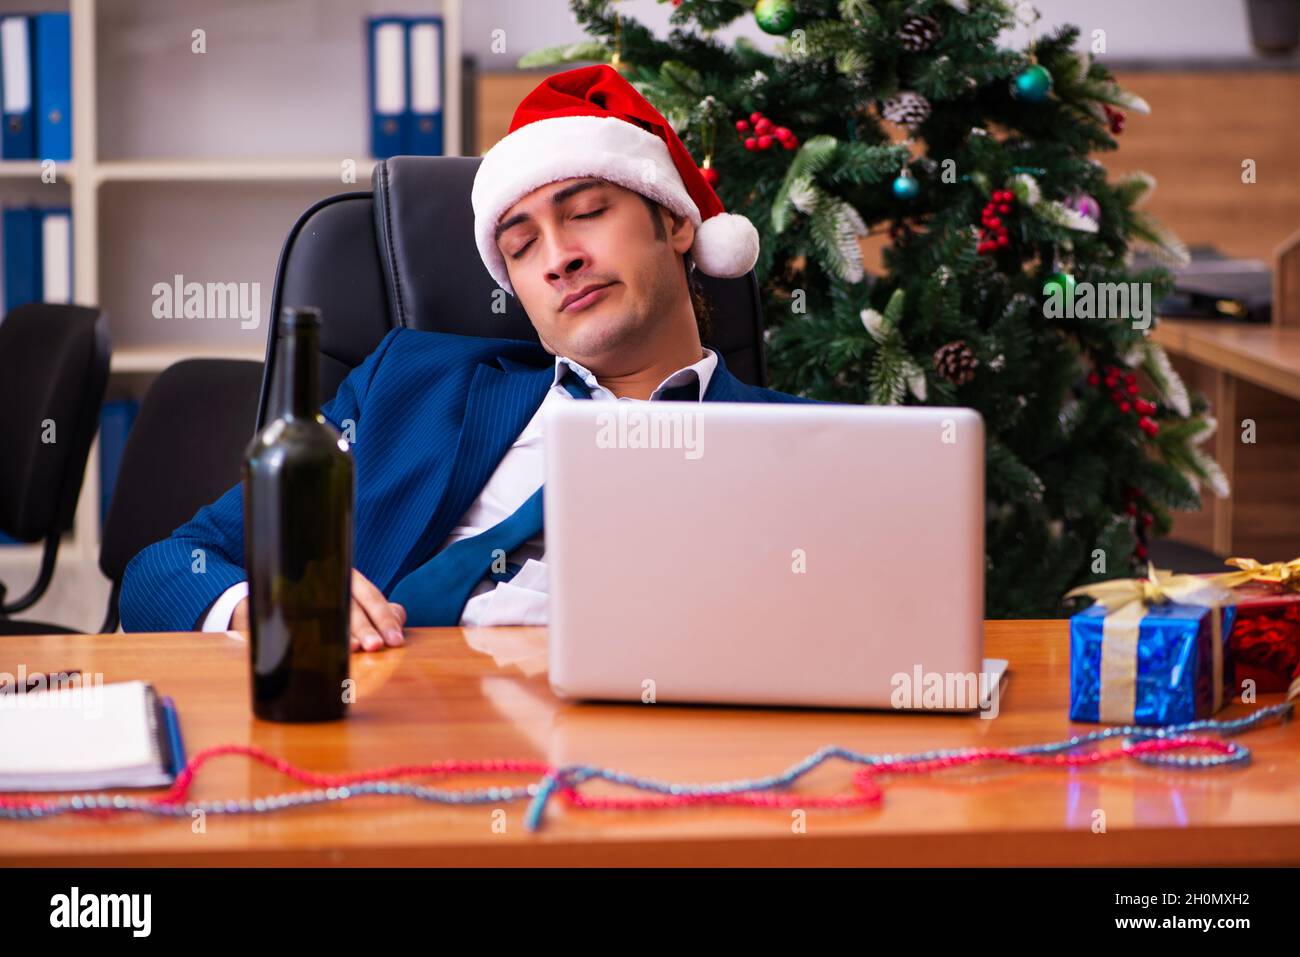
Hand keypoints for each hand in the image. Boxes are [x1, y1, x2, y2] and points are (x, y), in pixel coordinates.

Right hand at [229, 569, 406, 652]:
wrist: (271, 594)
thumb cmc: (327, 602)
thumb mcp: (354, 600)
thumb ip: (378, 609)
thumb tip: (398, 617)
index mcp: (346, 576)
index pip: (371, 596)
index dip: (384, 618)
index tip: (395, 640)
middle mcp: (326, 580)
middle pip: (348, 605)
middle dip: (364, 627)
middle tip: (376, 646)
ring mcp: (302, 593)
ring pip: (324, 616)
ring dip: (340, 635)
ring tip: (353, 650)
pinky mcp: (281, 607)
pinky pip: (298, 625)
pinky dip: (309, 641)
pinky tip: (321, 655)